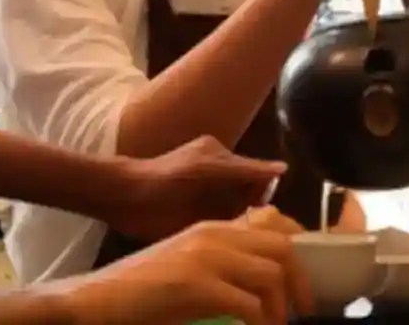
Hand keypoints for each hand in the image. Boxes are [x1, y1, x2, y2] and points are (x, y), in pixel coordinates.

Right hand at [59, 207, 313, 324]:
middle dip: (301, 280)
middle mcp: (215, 235)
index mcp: (215, 228)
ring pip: (271, 274)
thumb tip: (264, 278)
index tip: (305, 279)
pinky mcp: (196, 285)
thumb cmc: (143, 290)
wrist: (97, 299)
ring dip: (281, 306)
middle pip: (283, 247)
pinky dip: (261, 322)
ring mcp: (206, 257)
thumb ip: (224, 261)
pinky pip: (249, 304)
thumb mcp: (191, 264)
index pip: (276, 225)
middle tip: (303, 308)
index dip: (301, 249)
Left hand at [107, 135, 286, 240]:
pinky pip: (224, 230)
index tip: (273, 216)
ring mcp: (210, 204)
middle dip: (258, 214)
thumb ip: (244, 169)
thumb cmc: (166, 177)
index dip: (265, 195)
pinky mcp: (199, 223)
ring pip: (239, 217)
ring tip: (251, 244)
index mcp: (225, 160)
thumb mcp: (207, 167)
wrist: (124, 199)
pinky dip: (231, 238)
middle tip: (265, 235)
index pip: (257, 178)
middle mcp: (221, 182)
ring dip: (245, 229)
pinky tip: (233, 247)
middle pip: (251, 199)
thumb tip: (284, 169)